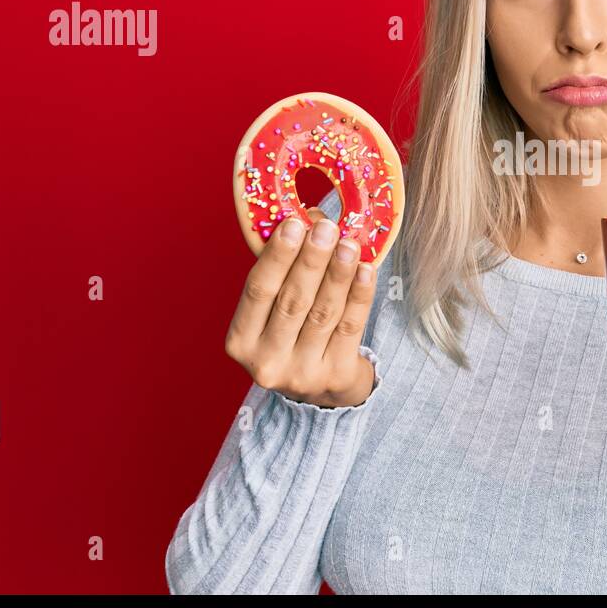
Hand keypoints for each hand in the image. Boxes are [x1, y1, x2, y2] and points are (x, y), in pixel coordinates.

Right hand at [224, 208, 377, 408]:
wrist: (322, 388)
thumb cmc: (294, 333)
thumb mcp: (276, 308)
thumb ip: (285, 269)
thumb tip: (311, 219)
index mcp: (240, 340)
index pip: (258, 291)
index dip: (277, 256)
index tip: (293, 223)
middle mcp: (266, 361)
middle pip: (292, 301)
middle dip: (311, 260)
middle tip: (326, 228)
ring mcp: (301, 374)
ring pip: (323, 313)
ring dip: (338, 274)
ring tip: (349, 243)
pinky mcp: (335, 376)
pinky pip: (350, 327)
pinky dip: (359, 295)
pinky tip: (366, 270)